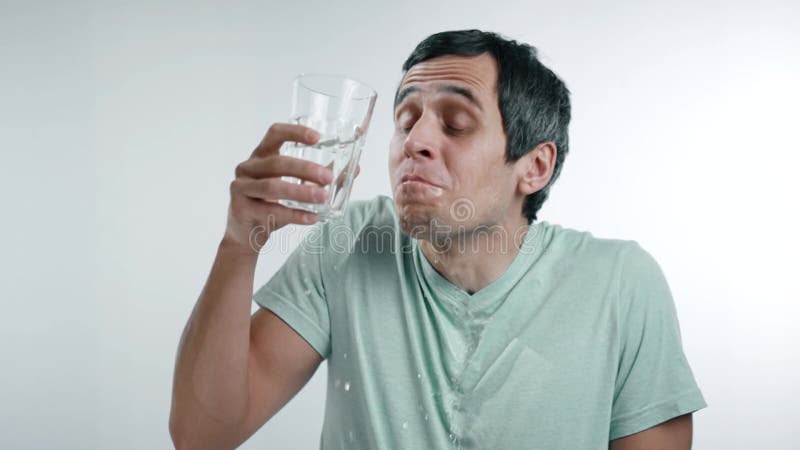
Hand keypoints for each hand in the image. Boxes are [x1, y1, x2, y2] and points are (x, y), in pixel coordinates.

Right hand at [223, 123, 333, 252]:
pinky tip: (312, 218)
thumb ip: (320, 177)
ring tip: (322, 198)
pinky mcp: (242, 208)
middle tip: (328, 178)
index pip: (275, 133)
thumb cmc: (272, 204)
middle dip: (305, 169)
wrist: (246, 234)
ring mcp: (242, 187)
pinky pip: (272, 211)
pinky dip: (295, 215)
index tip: (318, 138)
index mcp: (262, 155)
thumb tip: (355, 168)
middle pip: (277, 162)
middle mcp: (248, 167)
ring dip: (301, 192)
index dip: (295, 133)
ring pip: (273, 187)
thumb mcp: (295, 187)